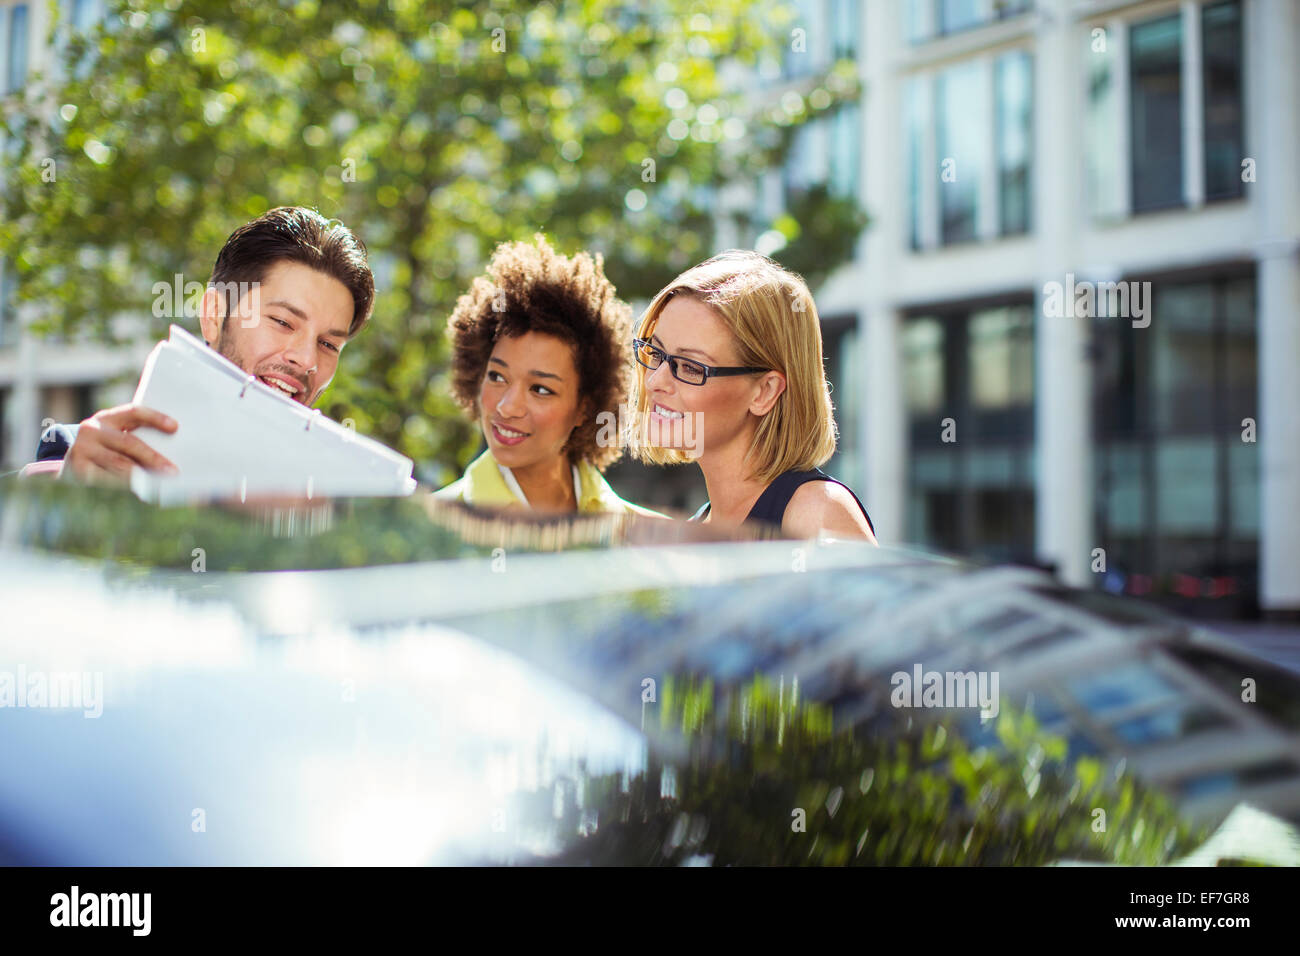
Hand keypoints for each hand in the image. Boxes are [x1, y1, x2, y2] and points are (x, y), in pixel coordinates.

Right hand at [60, 403, 178, 483]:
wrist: (69, 462)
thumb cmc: (104, 448)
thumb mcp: (115, 437)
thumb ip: (136, 439)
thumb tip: (169, 454)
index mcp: (107, 417)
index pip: (134, 412)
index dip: (155, 418)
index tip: (175, 427)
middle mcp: (92, 429)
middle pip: (128, 442)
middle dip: (153, 457)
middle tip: (172, 471)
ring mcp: (82, 448)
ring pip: (118, 463)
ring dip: (142, 474)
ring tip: (161, 482)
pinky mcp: (78, 468)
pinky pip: (106, 477)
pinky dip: (125, 484)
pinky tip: (139, 488)